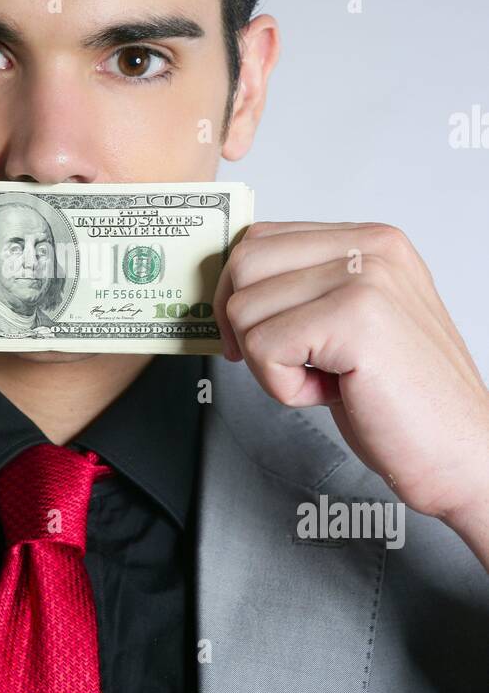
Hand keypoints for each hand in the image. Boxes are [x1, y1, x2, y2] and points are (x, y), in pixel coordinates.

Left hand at [213, 221, 488, 562]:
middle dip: (246, 327)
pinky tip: (333, 393)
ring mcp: (365, 277)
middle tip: (291, 364)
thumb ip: (305, 288)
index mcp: (370, 241)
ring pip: (246, 309)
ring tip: (328, 379)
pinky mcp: (356, 318)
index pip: (261, 238)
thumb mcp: (351, 321)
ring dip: (271, 363)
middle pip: (244, 265)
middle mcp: (371, 247)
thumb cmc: (404, 399)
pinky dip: (284, 387)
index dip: (238, 293)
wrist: (460, 454)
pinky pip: (264, 347)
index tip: (250, 334)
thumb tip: (231, 285)